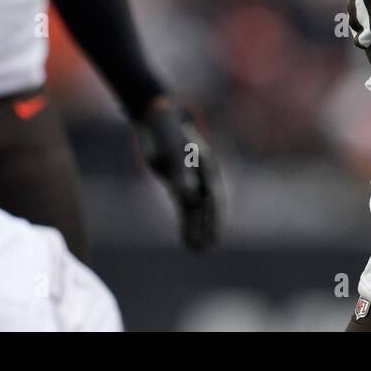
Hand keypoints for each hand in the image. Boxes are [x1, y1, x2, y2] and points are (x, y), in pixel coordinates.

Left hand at [135, 100, 219, 250]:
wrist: (156, 120)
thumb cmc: (165, 130)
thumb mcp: (171, 150)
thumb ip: (180, 173)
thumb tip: (189, 197)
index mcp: (207, 166)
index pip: (214, 196)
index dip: (215, 217)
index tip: (214, 235)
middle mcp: (202, 176)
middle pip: (209, 206)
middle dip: (209, 227)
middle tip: (207, 248)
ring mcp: (191, 181)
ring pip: (197, 210)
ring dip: (198, 229)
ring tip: (197, 250)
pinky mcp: (178, 185)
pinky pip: (185, 208)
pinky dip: (186, 224)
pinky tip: (186, 239)